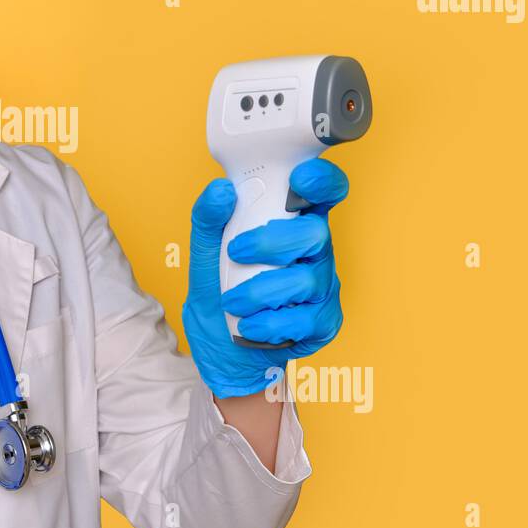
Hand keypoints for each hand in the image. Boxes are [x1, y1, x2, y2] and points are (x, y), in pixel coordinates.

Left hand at [182, 158, 348, 397]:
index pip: (323, 192)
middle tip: (237, 251)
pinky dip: (271, 323)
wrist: (222, 348)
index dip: (321, 181)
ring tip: (232, 302)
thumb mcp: (204, 255)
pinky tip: (250, 326)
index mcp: (293, 222)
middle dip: (273, 241)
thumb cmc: (220, 291)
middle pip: (316, 232)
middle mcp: (314, 250)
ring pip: (307, 279)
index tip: (299, 178)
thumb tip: (220, 191)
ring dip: (261, 291)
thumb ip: (208, 220)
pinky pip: (307, 319)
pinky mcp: (324, 321)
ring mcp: (322, 286)